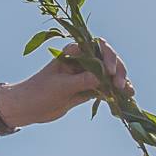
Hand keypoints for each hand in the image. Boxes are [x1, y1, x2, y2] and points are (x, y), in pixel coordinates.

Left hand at [3, 38, 133, 126]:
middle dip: (117, 70)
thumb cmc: (38, 92)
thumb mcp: (60, 86)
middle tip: (120, 84)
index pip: (96, 47)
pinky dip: (114, 93)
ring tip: (129, 91)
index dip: (107, 56)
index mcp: (72, 53)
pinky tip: (125, 97)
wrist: (26, 108)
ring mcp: (85, 75)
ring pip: (108, 75)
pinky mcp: (86, 90)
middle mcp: (81, 61)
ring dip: (119, 81)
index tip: (109, 72)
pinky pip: (104, 89)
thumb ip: (81, 81)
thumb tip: (104, 77)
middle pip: (107, 60)